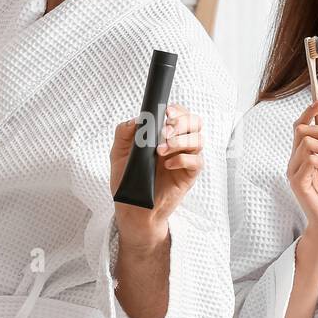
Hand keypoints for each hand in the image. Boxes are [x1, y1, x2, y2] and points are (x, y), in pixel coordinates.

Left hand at [110, 103, 202, 247]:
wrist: (132, 208)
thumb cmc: (127, 179)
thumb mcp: (118, 153)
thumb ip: (123, 133)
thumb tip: (137, 119)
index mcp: (164, 135)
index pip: (180, 114)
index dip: (178, 110)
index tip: (166, 112)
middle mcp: (178, 144)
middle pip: (195, 122)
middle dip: (182, 122)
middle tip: (165, 131)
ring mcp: (185, 159)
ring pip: (198, 140)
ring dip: (181, 140)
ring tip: (161, 151)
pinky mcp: (189, 175)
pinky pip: (197, 161)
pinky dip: (183, 159)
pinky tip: (168, 164)